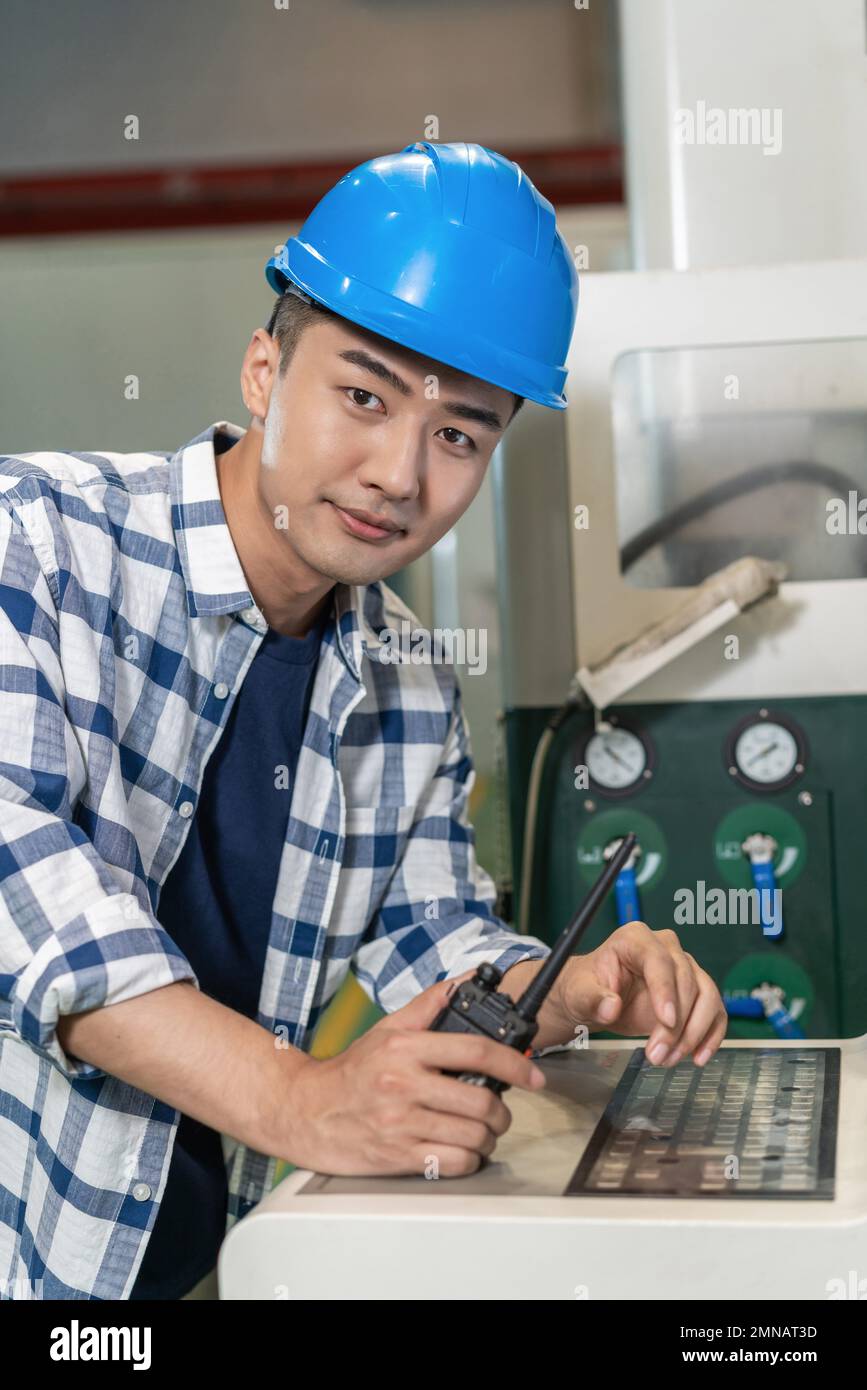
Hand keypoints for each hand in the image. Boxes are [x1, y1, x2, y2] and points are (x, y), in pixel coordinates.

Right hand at [283, 969, 545, 1176]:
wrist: (305, 1112)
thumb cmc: (351, 1072)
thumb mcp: (387, 1029)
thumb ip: (429, 1004)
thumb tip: (467, 982)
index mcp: (405, 1049)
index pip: (475, 1051)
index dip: (515, 1063)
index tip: (534, 1074)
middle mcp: (403, 1085)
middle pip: (482, 1101)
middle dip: (502, 1111)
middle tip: (498, 1111)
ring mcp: (400, 1124)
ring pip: (473, 1135)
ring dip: (488, 1137)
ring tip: (480, 1131)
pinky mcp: (397, 1157)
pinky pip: (454, 1163)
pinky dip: (468, 1160)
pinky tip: (461, 1151)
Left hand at [556, 922, 726, 1066]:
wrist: (595, 999)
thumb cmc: (586, 987)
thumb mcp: (579, 993)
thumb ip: (593, 998)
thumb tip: (610, 1007)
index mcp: (635, 938)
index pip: (659, 961)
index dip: (666, 991)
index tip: (667, 1022)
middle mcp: (666, 948)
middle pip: (686, 982)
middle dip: (676, 1024)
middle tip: (658, 1054)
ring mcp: (685, 967)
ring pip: (707, 996)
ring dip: (694, 1034)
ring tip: (669, 1059)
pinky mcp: (696, 991)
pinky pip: (714, 1011)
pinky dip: (710, 1036)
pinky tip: (698, 1057)